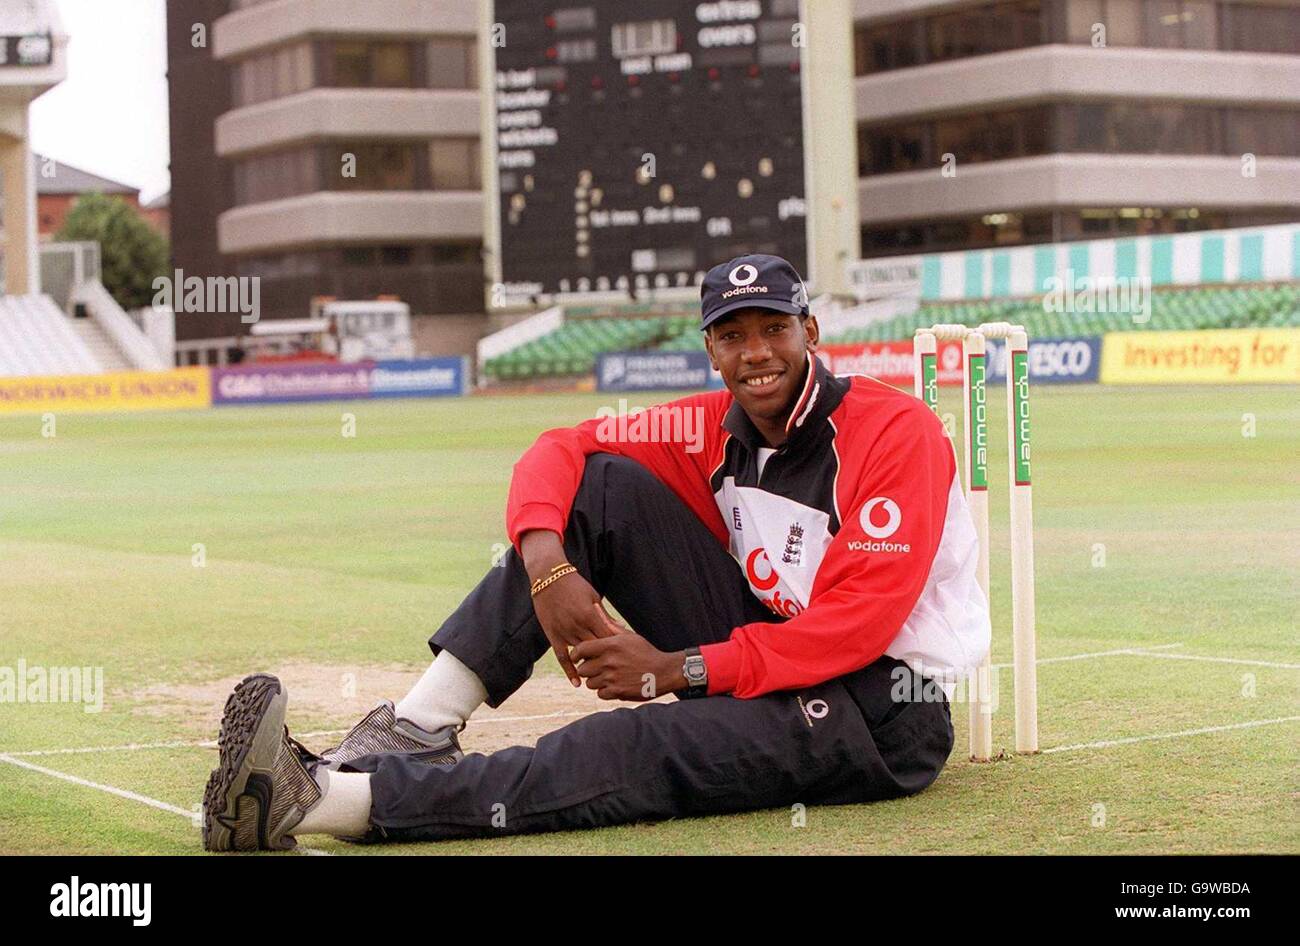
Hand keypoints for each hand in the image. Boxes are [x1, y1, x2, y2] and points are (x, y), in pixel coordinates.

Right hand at [520, 530, 618, 686]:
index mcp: (590, 615)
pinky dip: (569, 671)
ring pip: (580, 654)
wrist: (548, 578)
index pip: (608, 637)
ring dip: (590, 666)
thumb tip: (622, 629)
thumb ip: (606, 616)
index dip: (617, 649)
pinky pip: (562, 657)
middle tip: (617, 671)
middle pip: (596, 648)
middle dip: (606, 659)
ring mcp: (564, 631)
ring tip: (601, 678)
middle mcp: (577, 625)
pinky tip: (577, 683)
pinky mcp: (553, 635)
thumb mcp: (593, 597)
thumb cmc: (575, 585)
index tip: (627, 658)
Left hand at [572, 632, 686, 701]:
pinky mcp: (618, 692)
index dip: (576, 654)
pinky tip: (614, 684)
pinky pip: (600, 694)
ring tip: (607, 676)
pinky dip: (605, 691)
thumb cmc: (645, 651)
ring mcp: (613, 678)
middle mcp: (609, 662)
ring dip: (596, 681)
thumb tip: (594, 607)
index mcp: (610, 646)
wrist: (664, 672)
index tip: (578, 657)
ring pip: (590, 683)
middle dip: (587, 669)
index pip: (580, 650)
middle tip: (596, 667)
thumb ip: (608, 624)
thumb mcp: (628, 635)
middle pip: (582, 669)